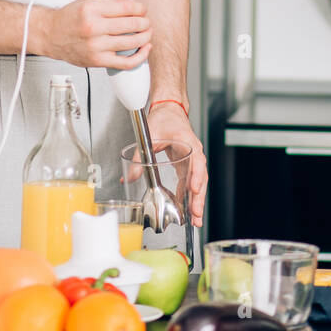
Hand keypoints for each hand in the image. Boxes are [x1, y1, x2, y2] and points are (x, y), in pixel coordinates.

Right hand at [40, 0, 152, 69]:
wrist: (50, 35)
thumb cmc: (68, 18)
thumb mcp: (85, 1)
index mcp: (91, 9)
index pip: (126, 6)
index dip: (140, 8)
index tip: (142, 9)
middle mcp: (93, 27)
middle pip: (131, 24)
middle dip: (144, 22)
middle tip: (146, 21)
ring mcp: (96, 46)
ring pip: (132, 42)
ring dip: (145, 36)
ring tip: (147, 33)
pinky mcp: (98, 61)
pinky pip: (126, 62)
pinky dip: (140, 56)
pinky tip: (145, 49)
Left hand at [145, 104, 207, 228]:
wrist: (169, 111)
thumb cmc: (164, 118)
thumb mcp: (150, 134)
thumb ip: (139, 155)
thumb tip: (129, 177)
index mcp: (189, 142)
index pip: (197, 160)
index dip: (197, 175)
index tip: (195, 188)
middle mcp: (194, 152)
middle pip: (200, 177)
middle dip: (199, 197)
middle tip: (197, 214)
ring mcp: (192, 160)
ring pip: (197, 183)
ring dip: (196, 201)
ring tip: (195, 220)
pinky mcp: (186, 165)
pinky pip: (190, 183)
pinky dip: (189, 196)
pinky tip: (186, 209)